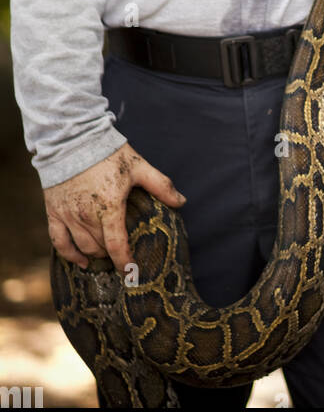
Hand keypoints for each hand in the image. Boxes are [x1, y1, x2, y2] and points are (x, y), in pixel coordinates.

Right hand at [43, 145, 186, 273]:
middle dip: (113, 255)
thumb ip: (160, 185)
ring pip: (83, 246)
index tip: (132, 271)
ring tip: (106, 255)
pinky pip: (59, 242)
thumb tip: (181, 202)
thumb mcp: (138, 166)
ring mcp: (68, 215)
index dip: (125, 261)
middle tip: (123, 256)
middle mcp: (87, 216)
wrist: (73, 140)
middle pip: (101, 247)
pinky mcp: (54, 212)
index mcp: (109, 206)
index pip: (117, 244)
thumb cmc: (108, 152)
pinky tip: (81, 261)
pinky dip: (70, 255)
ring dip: (96, 254)